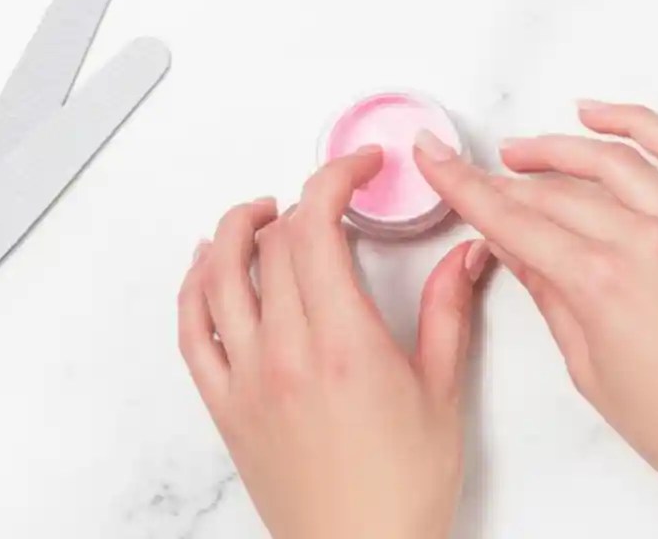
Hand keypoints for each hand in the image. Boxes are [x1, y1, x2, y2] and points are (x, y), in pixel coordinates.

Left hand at [178, 147, 491, 538]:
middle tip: (331, 201)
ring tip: (261, 212)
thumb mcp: (443, 392)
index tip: (357, 168)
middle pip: (271, 246)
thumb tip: (466, 254)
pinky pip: (191, 331)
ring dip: (235, 230)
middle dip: (300, 203)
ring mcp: (246, 378)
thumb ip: (449, 312)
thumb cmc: (403, 488)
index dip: (334, 179)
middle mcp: (285, 353)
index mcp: (344, 344)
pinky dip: (192, 287)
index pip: (317, 229)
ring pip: (218, 278)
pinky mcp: (225, 404)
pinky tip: (207, 266)